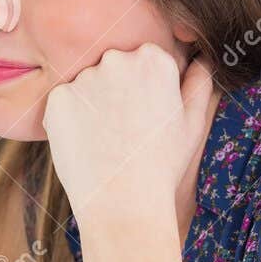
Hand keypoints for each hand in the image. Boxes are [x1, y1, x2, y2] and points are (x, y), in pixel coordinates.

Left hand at [43, 46, 215, 228]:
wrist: (124, 202)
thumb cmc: (163, 165)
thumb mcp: (193, 122)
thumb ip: (199, 83)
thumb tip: (202, 59)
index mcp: (154, 59)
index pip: (142, 59)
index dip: (143, 89)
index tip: (143, 114)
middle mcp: (118, 60)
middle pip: (112, 67)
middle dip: (115, 91)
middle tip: (123, 130)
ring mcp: (84, 78)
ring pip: (86, 85)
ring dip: (91, 105)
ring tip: (105, 141)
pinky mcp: (58, 99)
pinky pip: (63, 103)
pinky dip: (69, 120)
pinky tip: (85, 144)